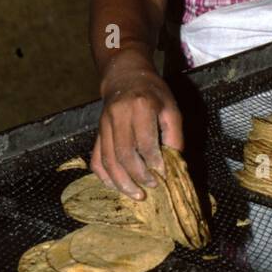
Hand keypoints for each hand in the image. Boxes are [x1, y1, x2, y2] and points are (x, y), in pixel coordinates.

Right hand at [90, 52, 183, 200]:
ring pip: (108, 160)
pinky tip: (116, 186)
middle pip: (124, 154)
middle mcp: (118, 116)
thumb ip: (174, 135)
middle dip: (138, 176)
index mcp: (140, 106)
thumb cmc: (152, 93)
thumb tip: (175, 164)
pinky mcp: (97, 133)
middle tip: (152, 187)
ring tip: (136, 195)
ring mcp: (104, 125)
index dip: (155, 162)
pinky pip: (96, 159)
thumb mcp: (171, 108)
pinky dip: (104, 177)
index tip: (164, 176)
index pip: (145, 142)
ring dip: (121, 182)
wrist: (125, 76)